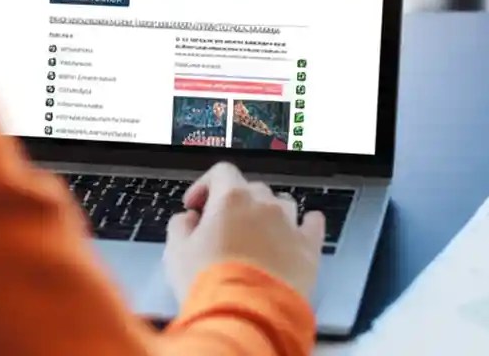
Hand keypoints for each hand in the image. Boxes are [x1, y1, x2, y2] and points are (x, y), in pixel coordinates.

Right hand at [163, 162, 325, 300]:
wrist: (245, 315)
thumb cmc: (209, 284)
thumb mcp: (177, 253)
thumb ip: (180, 227)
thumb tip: (186, 219)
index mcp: (231, 198)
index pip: (221, 173)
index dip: (205, 186)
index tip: (197, 204)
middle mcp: (264, 205)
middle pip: (251, 189)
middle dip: (235, 204)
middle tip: (221, 227)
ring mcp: (289, 225)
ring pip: (281, 204)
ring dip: (267, 214)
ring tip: (256, 235)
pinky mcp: (308, 250)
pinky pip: (312, 225)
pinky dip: (305, 224)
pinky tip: (300, 229)